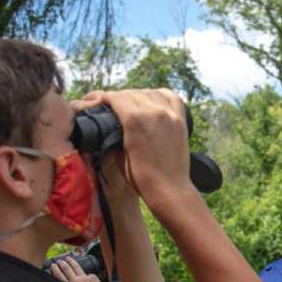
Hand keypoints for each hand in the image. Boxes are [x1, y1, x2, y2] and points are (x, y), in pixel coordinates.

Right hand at [49, 256, 107, 281]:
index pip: (59, 275)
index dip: (55, 269)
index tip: (53, 265)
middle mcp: (76, 281)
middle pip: (66, 269)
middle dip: (62, 263)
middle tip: (59, 260)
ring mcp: (85, 278)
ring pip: (76, 267)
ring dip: (71, 261)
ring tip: (67, 258)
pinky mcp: (92, 277)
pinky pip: (87, 274)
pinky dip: (86, 275)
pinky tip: (85, 276)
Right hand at [75, 89, 188, 204]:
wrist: (169, 189)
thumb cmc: (141, 177)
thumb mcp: (118, 154)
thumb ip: (113, 134)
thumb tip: (109, 126)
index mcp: (135, 119)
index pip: (115, 97)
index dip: (104, 98)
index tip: (100, 102)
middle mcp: (154, 111)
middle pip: (131, 93)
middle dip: (119, 98)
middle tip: (113, 106)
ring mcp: (170, 114)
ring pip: (149, 93)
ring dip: (138, 96)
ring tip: (131, 105)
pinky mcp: (181, 120)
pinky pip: (170, 97)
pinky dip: (159, 96)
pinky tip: (152, 100)